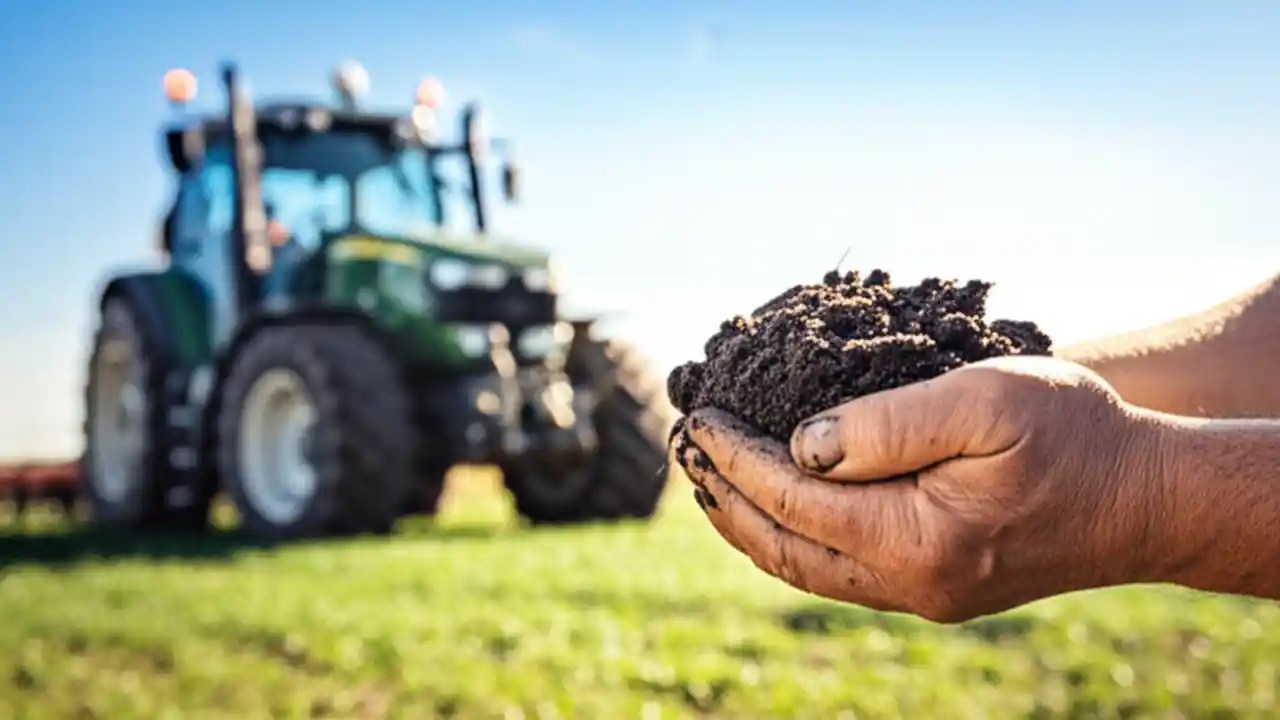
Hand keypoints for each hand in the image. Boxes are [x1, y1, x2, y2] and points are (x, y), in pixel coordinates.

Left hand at [674, 356, 1170, 621]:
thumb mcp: (982, 401)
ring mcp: (924, 594)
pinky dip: (796, 539)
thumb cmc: (1074, 435)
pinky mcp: (937, 587)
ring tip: (713, 484)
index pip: (792, 500)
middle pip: (785, 549)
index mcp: (915, 538)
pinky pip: (841, 571)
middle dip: (726, 500)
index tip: (699, 419)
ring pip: (809, 569)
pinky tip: (780, 510)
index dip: (736, 458)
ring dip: (752, 527)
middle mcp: (911, 582)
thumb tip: (800, 447)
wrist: (1148, 498)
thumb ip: (884, 424)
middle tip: (686, 453)